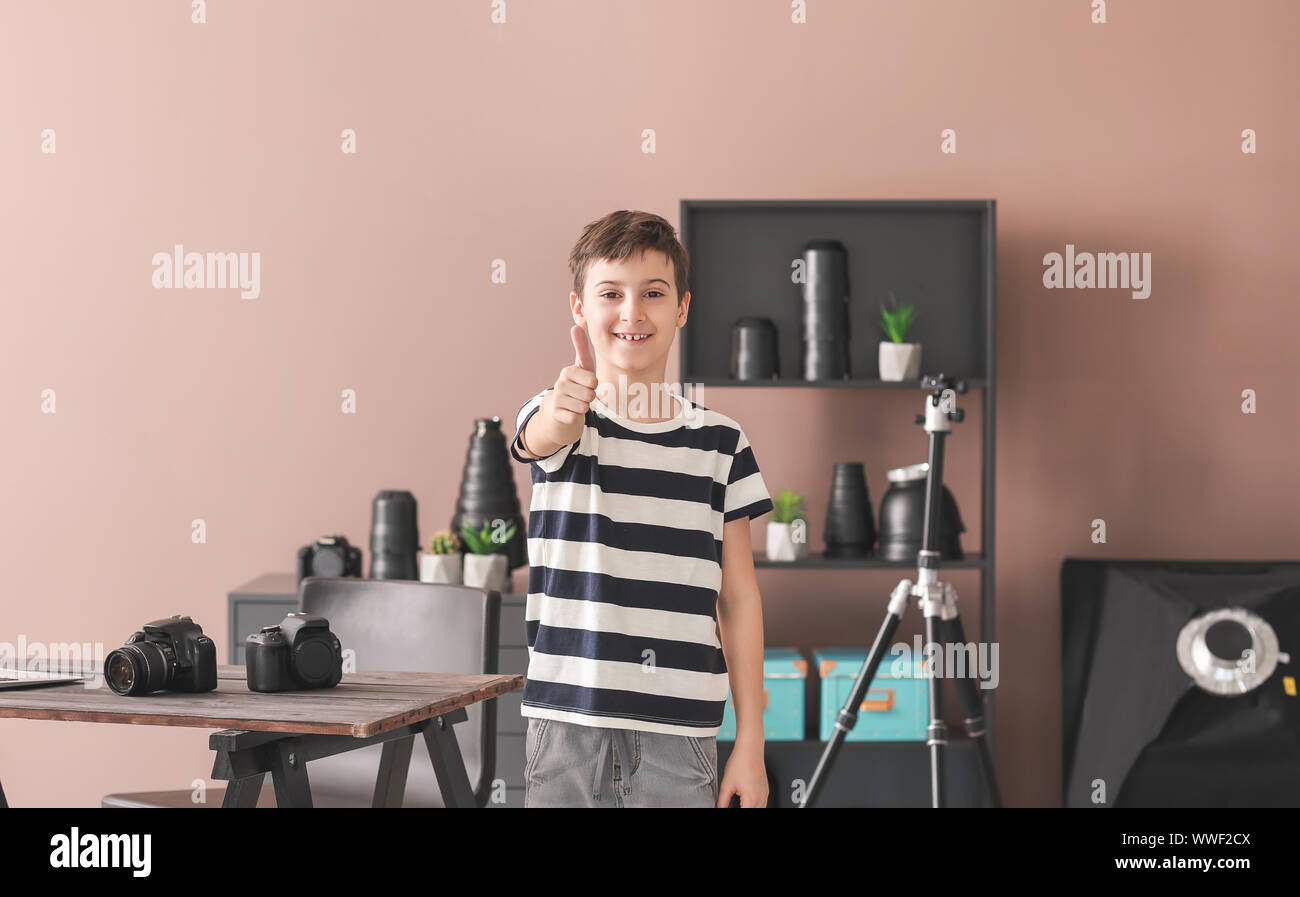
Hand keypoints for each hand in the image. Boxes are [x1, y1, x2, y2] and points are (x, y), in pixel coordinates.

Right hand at [541, 325, 598, 439]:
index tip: (586, 384)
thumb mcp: (582, 367)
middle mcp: (560, 384)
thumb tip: (576, 325)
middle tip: (581, 396)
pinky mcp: (556, 414)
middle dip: (590, 398)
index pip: (593, 380)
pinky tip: (570, 412)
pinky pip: (575, 418)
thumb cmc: (576, 385)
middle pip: (590, 394)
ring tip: (576, 403)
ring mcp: (557, 399)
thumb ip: (581, 347)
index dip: (594, 385)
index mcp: (568, 371)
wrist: (558, 410)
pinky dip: (576, 417)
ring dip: (584, 407)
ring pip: (584, 407)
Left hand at [717, 740, 767, 806]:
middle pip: (754, 812)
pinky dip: (754, 806)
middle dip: (743, 809)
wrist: (750, 749)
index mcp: (752, 799)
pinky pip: (762, 804)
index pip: (745, 813)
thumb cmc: (741, 762)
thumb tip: (720, 808)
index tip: (727, 808)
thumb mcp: (726, 784)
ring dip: (749, 808)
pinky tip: (746, 802)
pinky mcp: (765, 790)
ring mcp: (765, 794)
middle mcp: (761, 798)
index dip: (734, 812)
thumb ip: (722, 801)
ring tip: (740, 804)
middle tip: (733, 805)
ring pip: (760, 809)